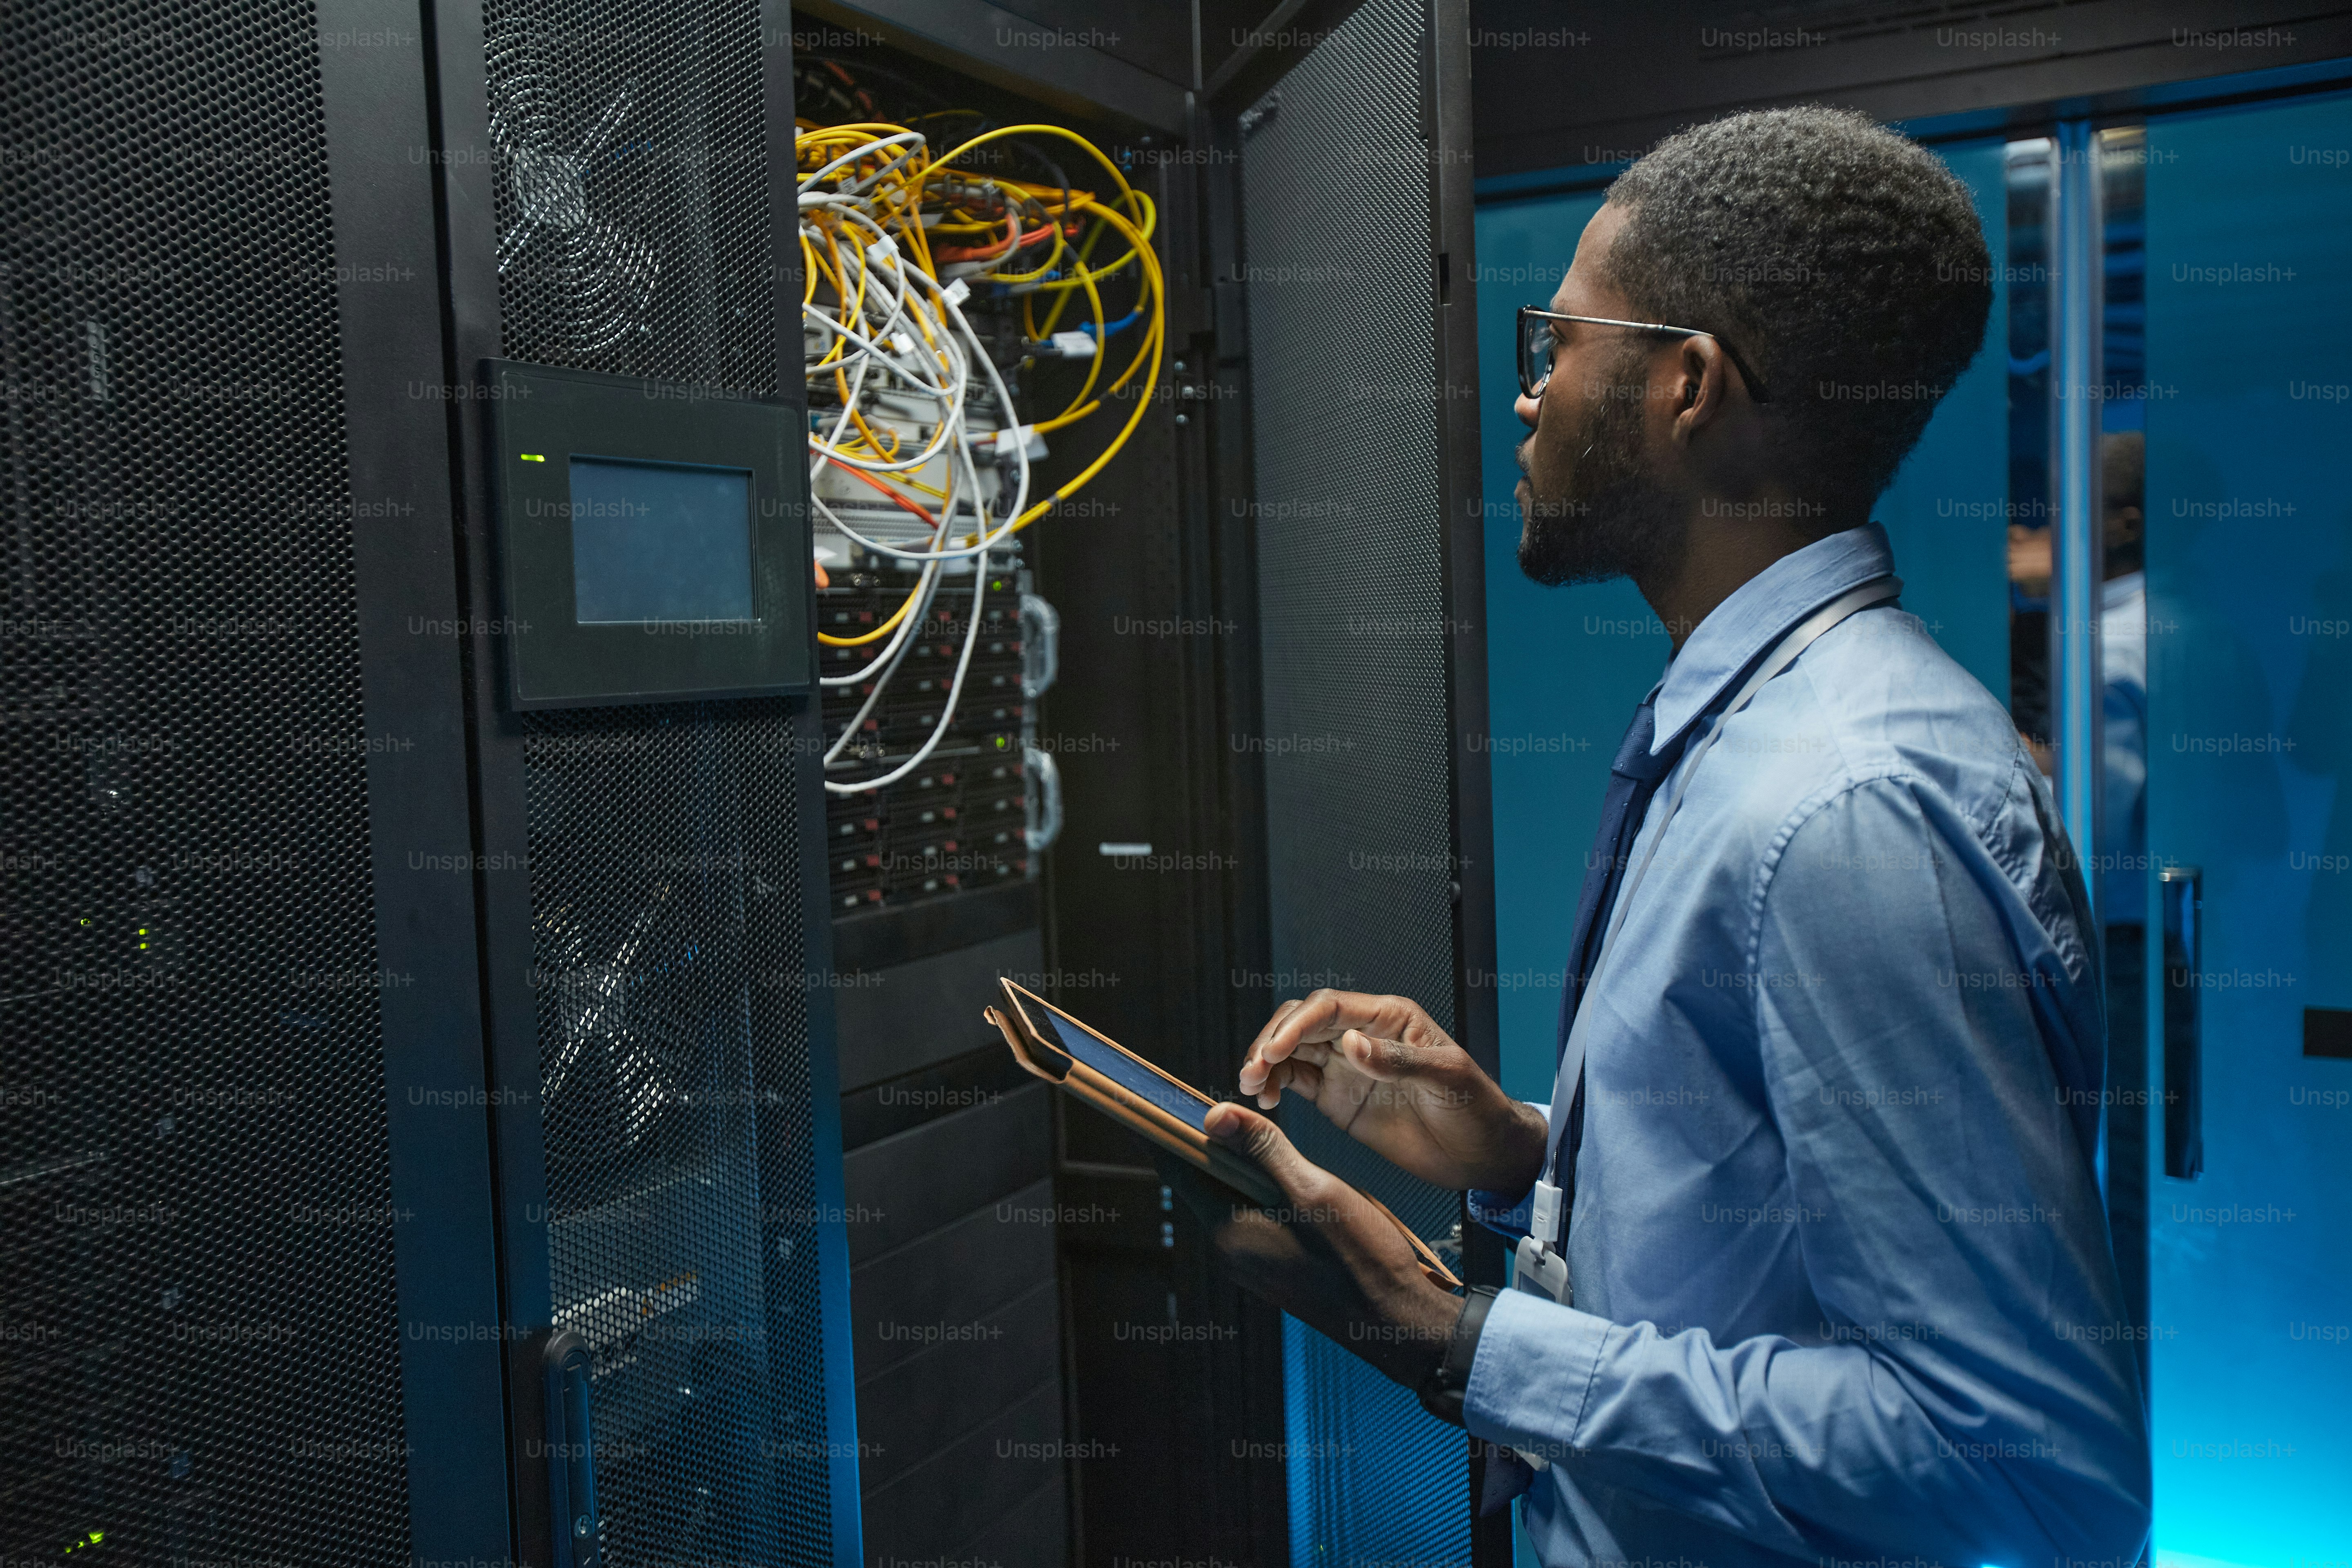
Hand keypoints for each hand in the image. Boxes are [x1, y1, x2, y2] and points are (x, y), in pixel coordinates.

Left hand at [1163, 1102, 1464, 1388]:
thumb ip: (1263, 1150)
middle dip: (1208, 1140)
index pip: (1178, 1168)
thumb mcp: (1312, 1190)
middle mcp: (1230, 1250)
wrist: (1395, 1322)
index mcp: (1228, 1230)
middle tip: (1216, 1099)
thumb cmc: (1359, 1258)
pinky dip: (1258, 1188)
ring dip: (1240, 1164)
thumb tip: (1213, 1115)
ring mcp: (1251, 1261)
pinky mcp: (1273, 1265)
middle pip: (1202, 1180)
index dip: (1168, 1128)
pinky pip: (1252, 1215)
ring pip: (1230, 1196)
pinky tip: (1286, 1174)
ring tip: (1256, 1132)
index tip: (1161, 1094)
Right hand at [1237, 990, 1546, 1193]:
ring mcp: (1346, 1066)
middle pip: (1301, 1022)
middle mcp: (1361, 1036)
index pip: (1329, 1007)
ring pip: (1291, 1050)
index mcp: (1388, 1018)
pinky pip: (1295, 1080)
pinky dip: (1273, 1084)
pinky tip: (1263, 1098)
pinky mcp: (1336, 1097)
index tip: (1274, 1049)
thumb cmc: (1477, 1108)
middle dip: (1271, 1040)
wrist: (1482, 1154)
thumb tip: (1351, 1044)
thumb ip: (1398, 1061)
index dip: (1296, 1024)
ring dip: (1264, 1062)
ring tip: (1249, 1086)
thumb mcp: (1447, 1079)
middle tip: (1253, 1070)